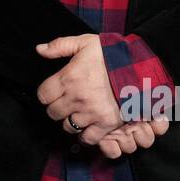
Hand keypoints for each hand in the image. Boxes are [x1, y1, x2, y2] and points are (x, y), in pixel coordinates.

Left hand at [35, 34, 168, 156]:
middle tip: (66, 103)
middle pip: (53, 113)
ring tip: (78, 113)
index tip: (53, 92)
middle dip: (57, 108)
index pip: (43, 95)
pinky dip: (86, 135)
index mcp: (68, 77)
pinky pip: (88, 138)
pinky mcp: (106, 123)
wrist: (140, 68)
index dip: (46, 94)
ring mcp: (91, 112)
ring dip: (71, 121)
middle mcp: (76, 98)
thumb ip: (60, 46)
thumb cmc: (111, 54)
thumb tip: (39, 50)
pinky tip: (89, 126)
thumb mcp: (85, 42)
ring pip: (68, 126)